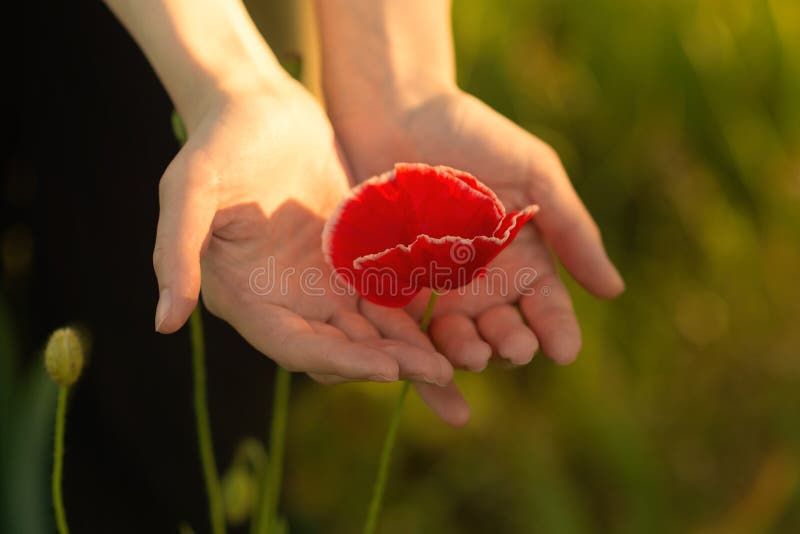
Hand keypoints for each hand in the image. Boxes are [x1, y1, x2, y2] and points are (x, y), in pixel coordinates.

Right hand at [152, 80, 470, 422]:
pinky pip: (384, 299)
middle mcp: (285, 301)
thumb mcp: (191, 189)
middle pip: (340, 350)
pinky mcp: (350, 263)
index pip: (295, 345)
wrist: (259, 106)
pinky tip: (449, 330)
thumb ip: (176, 252)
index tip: (388, 368)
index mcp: (246, 297)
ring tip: (455, 372)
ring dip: (409, 355)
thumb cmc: (218, 142)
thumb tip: (164, 322)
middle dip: (388, 367)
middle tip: (442, 378)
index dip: (340, 360)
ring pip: (369, 334)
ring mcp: (320, 285)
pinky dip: (412, 319)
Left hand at [328, 88, 624, 368]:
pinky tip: (423, 360)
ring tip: (474, 355)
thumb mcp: (533, 174)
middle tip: (513, 348)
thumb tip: (614, 291)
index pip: (546, 306)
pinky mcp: (391, 285)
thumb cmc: (473, 135)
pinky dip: (415, 347)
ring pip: (455, 336)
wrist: (398, 109)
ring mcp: (435, 287)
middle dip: (511, 345)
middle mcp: (482, 283)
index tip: (564, 350)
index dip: (557, 330)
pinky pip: (404, 326)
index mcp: (522, 260)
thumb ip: (570, 229)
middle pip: (502, 329)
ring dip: (466, 353)